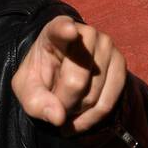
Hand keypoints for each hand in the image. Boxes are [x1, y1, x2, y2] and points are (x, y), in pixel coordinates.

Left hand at [11, 15, 126, 134]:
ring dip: (77, 111)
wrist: (61, 78)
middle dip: (63, 103)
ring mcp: (107, 47)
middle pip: (76, 81)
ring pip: (92, 96)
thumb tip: (58, 117)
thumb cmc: (41, 79)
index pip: (61, 29)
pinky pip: (107, 103)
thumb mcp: (27, 90)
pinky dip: (91, 118)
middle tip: (55, 103)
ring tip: (68, 105)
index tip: (68, 31)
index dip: (65, 30)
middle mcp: (86, 34)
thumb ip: (36, 102)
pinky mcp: (120, 65)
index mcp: (55, 32)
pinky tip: (80, 119)